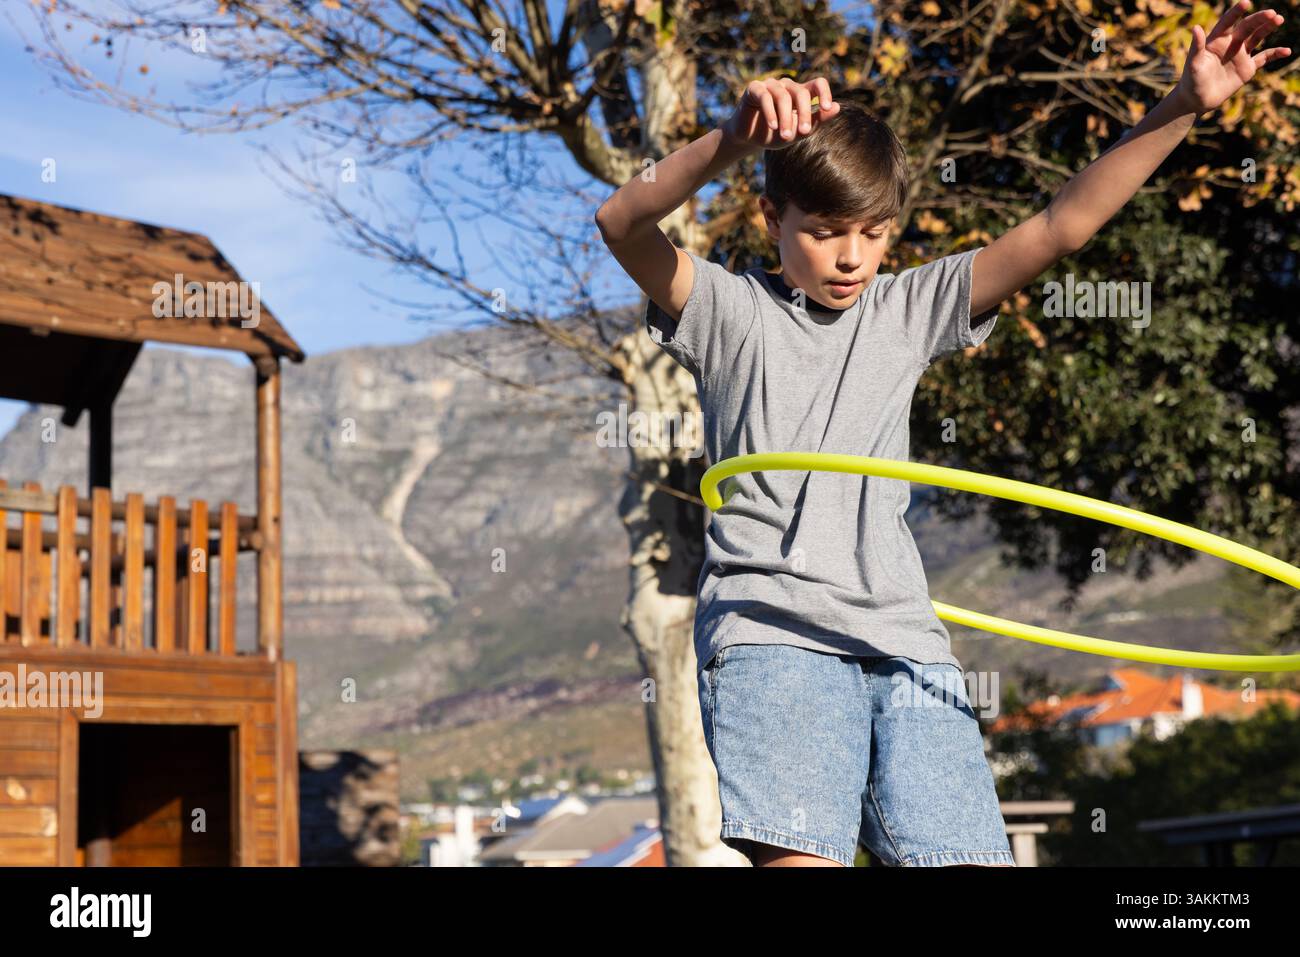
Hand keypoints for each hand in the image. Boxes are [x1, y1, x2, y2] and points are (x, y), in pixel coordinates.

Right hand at [721, 76, 840, 150]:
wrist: (749, 139)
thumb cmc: (775, 134)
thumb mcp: (797, 132)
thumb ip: (816, 120)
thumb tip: (837, 107)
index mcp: (800, 93)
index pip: (817, 83)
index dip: (824, 93)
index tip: (826, 108)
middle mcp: (787, 86)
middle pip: (802, 93)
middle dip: (804, 113)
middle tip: (804, 132)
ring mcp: (771, 85)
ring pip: (784, 97)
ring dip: (786, 118)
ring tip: (786, 137)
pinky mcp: (754, 89)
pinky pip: (765, 97)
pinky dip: (771, 113)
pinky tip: (773, 126)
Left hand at [1174, 1, 1290, 114]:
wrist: (1197, 101)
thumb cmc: (1191, 81)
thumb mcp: (1193, 64)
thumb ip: (1196, 46)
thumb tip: (1195, 27)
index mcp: (1216, 40)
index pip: (1227, 22)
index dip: (1235, 12)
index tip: (1245, 3)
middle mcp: (1230, 44)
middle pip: (1247, 27)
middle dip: (1259, 19)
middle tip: (1271, 14)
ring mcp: (1240, 55)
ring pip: (1257, 37)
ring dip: (1268, 28)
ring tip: (1278, 20)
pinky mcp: (1247, 68)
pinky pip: (1264, 58)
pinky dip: (1275, 54)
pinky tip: (1287, 51)